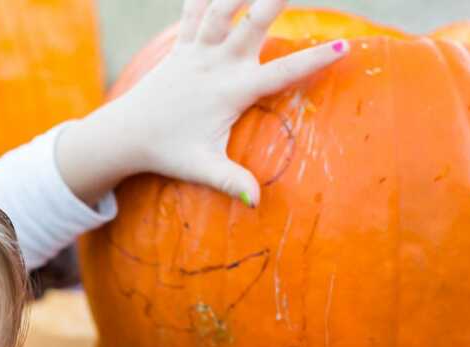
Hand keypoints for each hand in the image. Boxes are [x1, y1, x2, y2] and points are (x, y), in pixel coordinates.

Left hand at [57, 0, 347, 206]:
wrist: (126, 134)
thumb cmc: (168, 152)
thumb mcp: (202, 167)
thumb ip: (231, 181)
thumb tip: (257, 202)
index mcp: (232, 90)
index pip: (283, 73)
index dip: (314, 60)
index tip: (343, 46)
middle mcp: (216, 64)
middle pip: (253, 24)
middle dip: (274, 2)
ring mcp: (196, 52)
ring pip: (220, 10)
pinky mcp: (180, 47)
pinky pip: (193, 13)